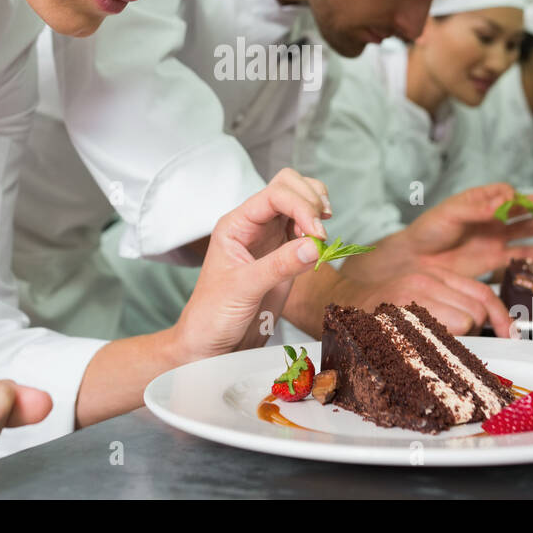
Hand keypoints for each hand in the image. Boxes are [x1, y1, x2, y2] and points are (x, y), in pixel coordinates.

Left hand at [173, 168, 330, 358]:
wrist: (210, 345)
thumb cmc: (212, 316)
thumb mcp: (243, 290)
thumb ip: (278, 266)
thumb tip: (315, 245)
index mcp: (236, 225)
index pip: (274, 195)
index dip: (300, 206)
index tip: (318, 233)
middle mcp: (254, 225)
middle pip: (289, 186)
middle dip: (310, 200)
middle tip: (322, 231)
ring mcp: (271, 239)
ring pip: (299, 202)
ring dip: (317, 210)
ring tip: (322, 235)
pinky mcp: (285, 256)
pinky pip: (306, 230)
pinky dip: (319, 230)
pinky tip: (321, 246)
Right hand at [335, 264, 516, 336]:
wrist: (338, 302)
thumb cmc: (378, 306)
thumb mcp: (415, 293)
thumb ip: (446, 301)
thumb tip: (483, 325)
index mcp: (433, 273)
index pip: (482, 293)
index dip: (501, 317)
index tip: (508, 334)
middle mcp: (426, 279)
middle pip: (478, 309)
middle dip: (476, 330)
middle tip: (453, 340)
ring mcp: (413, 294)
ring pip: (466, 321)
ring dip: (460, 339)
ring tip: (436, 343)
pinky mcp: (402, 311)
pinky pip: (443, 333)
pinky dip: (444, 346)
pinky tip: (430, 350)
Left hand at [342, 183, 532, 284]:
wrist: (416, 261)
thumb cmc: (428, 231)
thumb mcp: (450, 213)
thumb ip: (477, 208)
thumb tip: (503, 201)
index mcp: (479, 202)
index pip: (505, 193)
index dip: (513, 197)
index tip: (512, 202)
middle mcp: (491, 219)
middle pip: (522, 209)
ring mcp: (495, 239)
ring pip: (528, 230)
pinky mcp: (495, 259)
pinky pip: (522, 254)